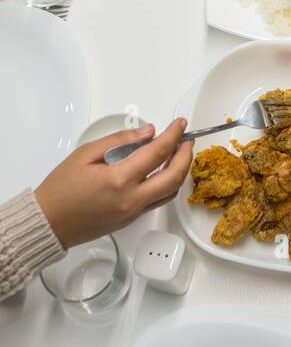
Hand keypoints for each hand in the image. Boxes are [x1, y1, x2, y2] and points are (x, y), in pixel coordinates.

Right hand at [34, 120, 191, 248]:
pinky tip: (162, 172)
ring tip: (178, 154)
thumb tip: (148, 132)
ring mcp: (133, 212)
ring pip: (171, 192)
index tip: (180, 124)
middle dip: (186, 155)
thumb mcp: (86, 154)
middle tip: (186, 139)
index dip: (174, 135)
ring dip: (180, 172)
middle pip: (174, 176)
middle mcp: (132, 199)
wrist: (48, 222)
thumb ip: (120, 140)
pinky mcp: (131, 220)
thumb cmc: (60, 188)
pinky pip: (158, 201)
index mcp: (119, 179)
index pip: (158, 152)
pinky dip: (167, 185)